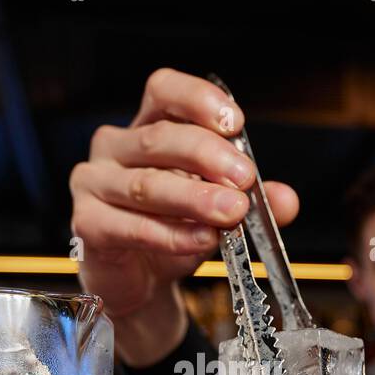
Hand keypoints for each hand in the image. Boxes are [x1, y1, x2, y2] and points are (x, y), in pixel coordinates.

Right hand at [69, 67, 299, 365]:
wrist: (140, 282)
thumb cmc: (173, 231)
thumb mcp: (219, 210)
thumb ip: (254, 200)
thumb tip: (286, 200)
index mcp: (147, 128)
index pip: (164, 92)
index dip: (198, 100)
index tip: (235, 123)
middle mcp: (115, 147)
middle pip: (160, 138)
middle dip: (208, 157)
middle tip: (244, 181)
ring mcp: (94, 183)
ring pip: (147, 184)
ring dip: (194, 199)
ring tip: (231, 213)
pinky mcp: (88, 223)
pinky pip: (131, 226)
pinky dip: (170, 235)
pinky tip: (200, 240)